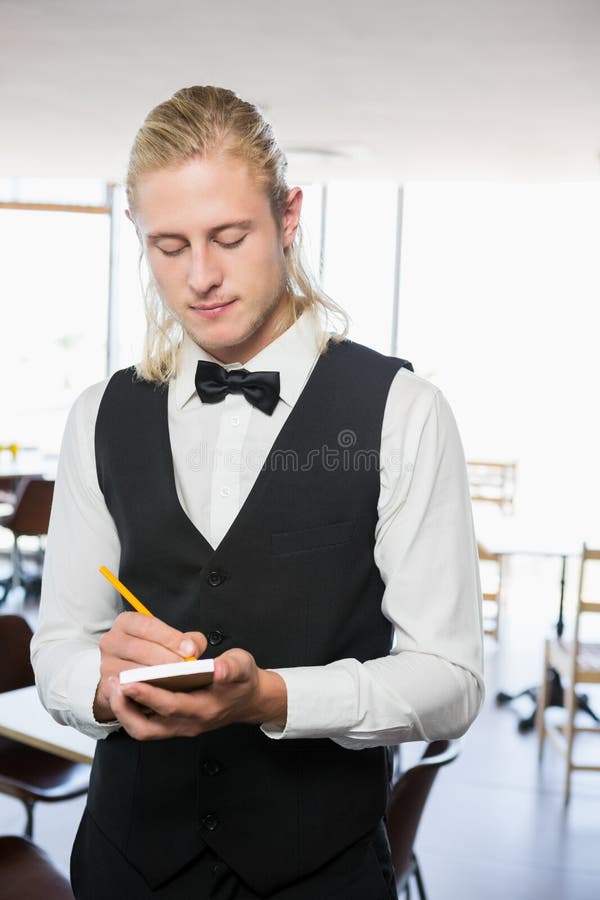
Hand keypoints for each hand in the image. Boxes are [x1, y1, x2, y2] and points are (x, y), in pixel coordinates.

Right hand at [93, 611, 206, 722]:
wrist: (128, 675)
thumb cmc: (153, 653)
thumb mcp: (170, 640)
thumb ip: (187, 640)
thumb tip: (193, 649)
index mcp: (127, 622)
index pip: (148, 626)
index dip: (170, 638)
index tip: (189, 650)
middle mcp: (112, 641)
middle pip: (140, 649)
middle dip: (167, 660)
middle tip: (186, 670)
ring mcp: (106, 664)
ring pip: (133, 672)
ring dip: (157, 679)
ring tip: (177, 682)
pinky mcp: (107, 687)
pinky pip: (127, 691)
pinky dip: (145, 693)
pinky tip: (162, 693)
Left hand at [109, 647, 287, 739]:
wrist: (248, 700)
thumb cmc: (241, 679)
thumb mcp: (242, 665)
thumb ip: (231, 667)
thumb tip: (219, 669)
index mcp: (205, 709)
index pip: (171, 706)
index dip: (148, 695)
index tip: (128, 682)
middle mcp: (188, 724)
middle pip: (148, 727)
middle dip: (126, 708)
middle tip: (112, 684)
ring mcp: (178, 728)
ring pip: (142, 730)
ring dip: (124, 712)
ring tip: (112, 687)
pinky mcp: (172, 725)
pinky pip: (144, 725)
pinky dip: (130, 712)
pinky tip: (121, 692)